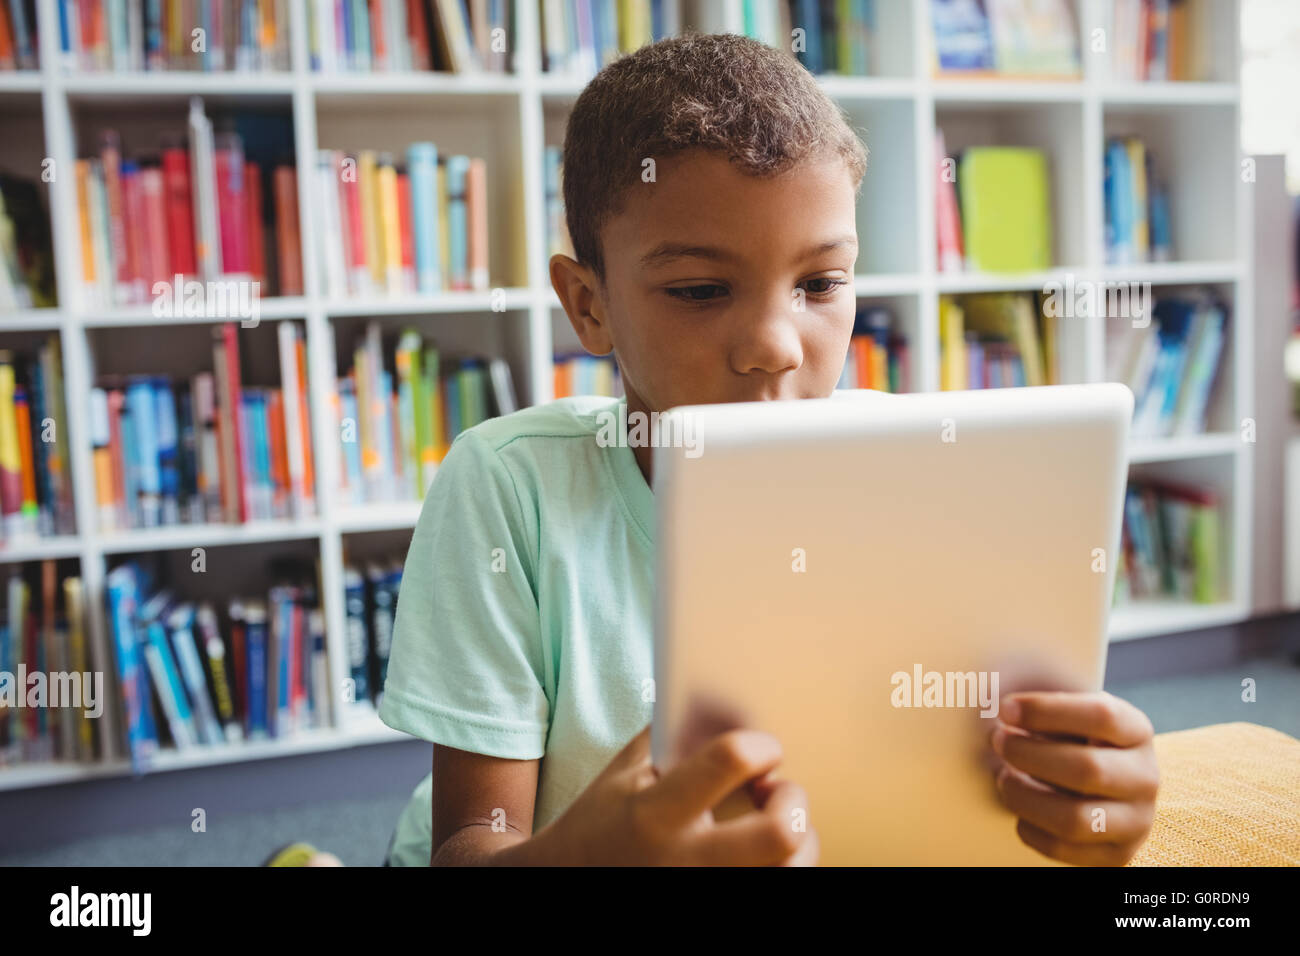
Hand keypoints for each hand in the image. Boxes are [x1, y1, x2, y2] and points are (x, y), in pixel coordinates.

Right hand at [530, 725, 818, 865]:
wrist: (568, 880)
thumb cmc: (606, 819)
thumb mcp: (627, 768)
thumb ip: (677, 730)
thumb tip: (733, 701)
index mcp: (656, 815)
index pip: (730, 761)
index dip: (761, 744)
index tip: (762, 747)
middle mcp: (685, 864)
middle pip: (781, 833)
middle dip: (793, 801)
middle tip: (779, 791)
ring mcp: (703, 892)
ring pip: (793, 871)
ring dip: (800, 841)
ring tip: (775, 825)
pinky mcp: (712, 914)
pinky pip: (780, 885)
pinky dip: (785, 864)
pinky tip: (764, 852)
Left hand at [991, 691, 1158, 865]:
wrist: (1110, 792)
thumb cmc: (1078, 743)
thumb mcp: (1074, 721)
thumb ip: (1048, 713)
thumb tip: (1002, 709)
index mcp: (1137, 732)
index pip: (1102, 716)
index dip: (1048, 711)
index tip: (1007, 708)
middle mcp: (1145, 778)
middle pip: (1087, 770)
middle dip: (1030, 754)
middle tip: (998, 742)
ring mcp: (1136, 822)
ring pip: (1075, 818)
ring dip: (1025, 797)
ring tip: (1003, 778)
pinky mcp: (1116, 856)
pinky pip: (1063, 849)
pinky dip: (1030, 828)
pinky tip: (1019, 809)